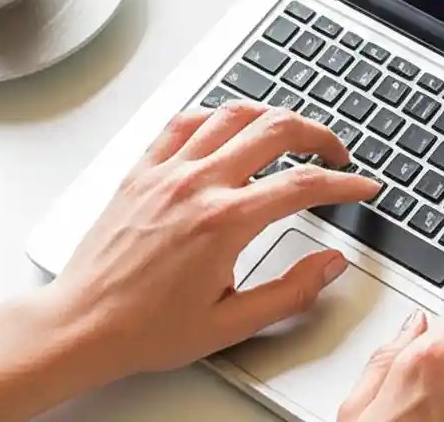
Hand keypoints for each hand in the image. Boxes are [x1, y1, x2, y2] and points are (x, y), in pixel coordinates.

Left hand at [48, 101, 380, 378]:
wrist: (81, 326)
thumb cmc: (144, 329)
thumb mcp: (231, 323)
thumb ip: (292, 291)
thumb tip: (330, 265)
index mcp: (224, 222)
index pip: (303, 184)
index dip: (344, 182)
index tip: (362, 186)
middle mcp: (197, 186)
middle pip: (275, 129)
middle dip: (318, 135)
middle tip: (335, 154)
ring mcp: (166, 172)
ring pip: (232, 114)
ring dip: (272, 116)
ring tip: (291, 133)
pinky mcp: (141, 171)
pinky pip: (183, 123)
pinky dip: (215, 117)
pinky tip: (228, 128)